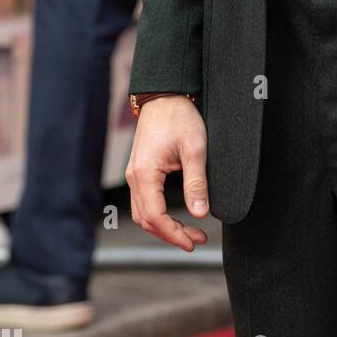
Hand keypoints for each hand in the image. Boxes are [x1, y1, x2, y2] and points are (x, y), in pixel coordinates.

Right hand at [126, 96, 209, 251]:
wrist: (165, 95)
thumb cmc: (180, 117)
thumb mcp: (195, 149)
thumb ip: (196, 183)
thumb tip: (201, 213)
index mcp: (145, 174)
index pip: (155, 216)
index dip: (174, 234)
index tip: (193, 242)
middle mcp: (134, 177)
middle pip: (146, 219)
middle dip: (171, 234)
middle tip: (197, 240)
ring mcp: (135, 174)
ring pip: (144, 212)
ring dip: (165, 226)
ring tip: (191, 232)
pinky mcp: (140, 170)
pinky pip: (145, 201)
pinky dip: (159, 214)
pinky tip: (178, 216)